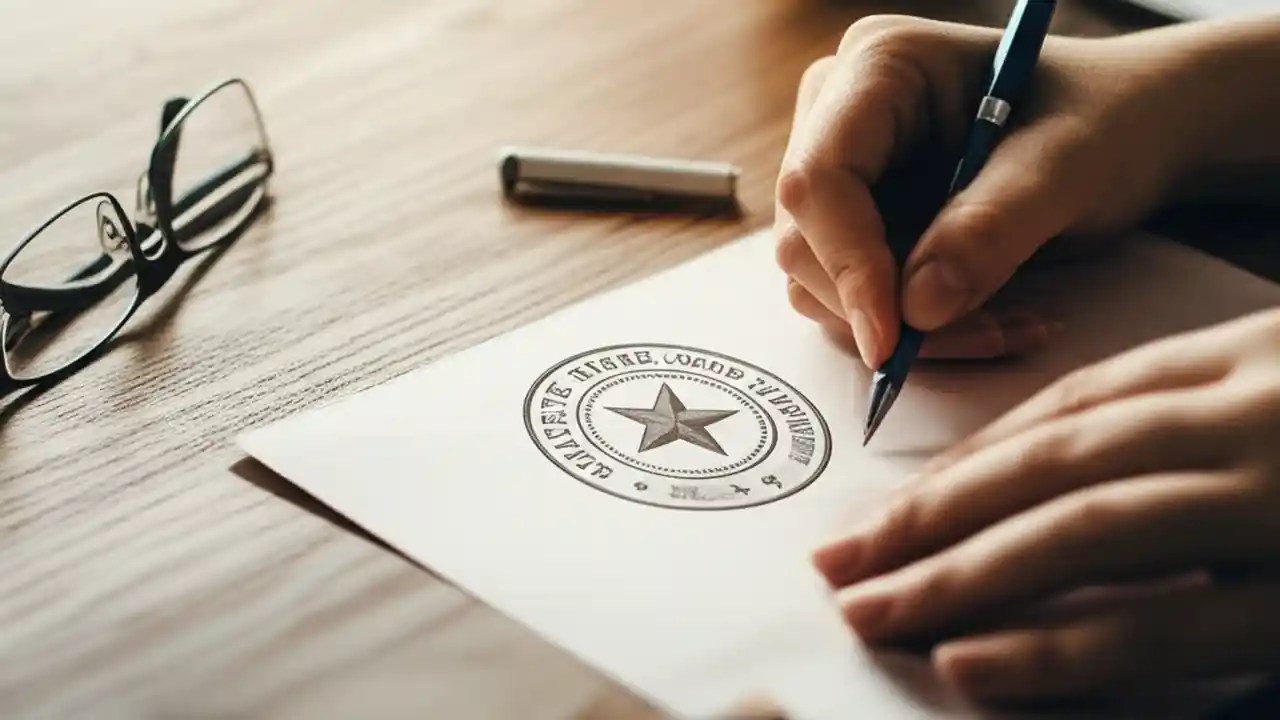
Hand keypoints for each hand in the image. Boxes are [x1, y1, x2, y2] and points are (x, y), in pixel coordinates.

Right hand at [775, 15, 1203, 366]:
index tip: (892, 338)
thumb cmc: (1109, 118)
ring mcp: (847, 177)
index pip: (819, 177)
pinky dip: (923, 331)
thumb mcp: (1068, 166)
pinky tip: (995, 319)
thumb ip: (992, 228)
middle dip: (887, 309)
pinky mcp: (862, 226)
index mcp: (879, 69)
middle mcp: (841, 119)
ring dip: (910, 331)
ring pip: (824, 284)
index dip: (847, 261)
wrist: (1134, 129)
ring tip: (1010, 326)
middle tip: (989, 334)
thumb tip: (916, 308)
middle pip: (809, 240)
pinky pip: (858, 302)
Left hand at [813, 308, 1279, 703]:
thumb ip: (1198, 423)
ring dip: (956, 576)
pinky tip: (965, 660)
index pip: (1074, 402)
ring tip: (870, 612)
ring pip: (1076, 529)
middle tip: (838, 561)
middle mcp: (1244, 413)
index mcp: (1241, 358)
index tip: (892, 505)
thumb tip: (1072, 475)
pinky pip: (1154, 625)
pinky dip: (1050, 647)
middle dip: (929, 515)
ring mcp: (1271, 494)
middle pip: (1049, 461)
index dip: (970, 458)